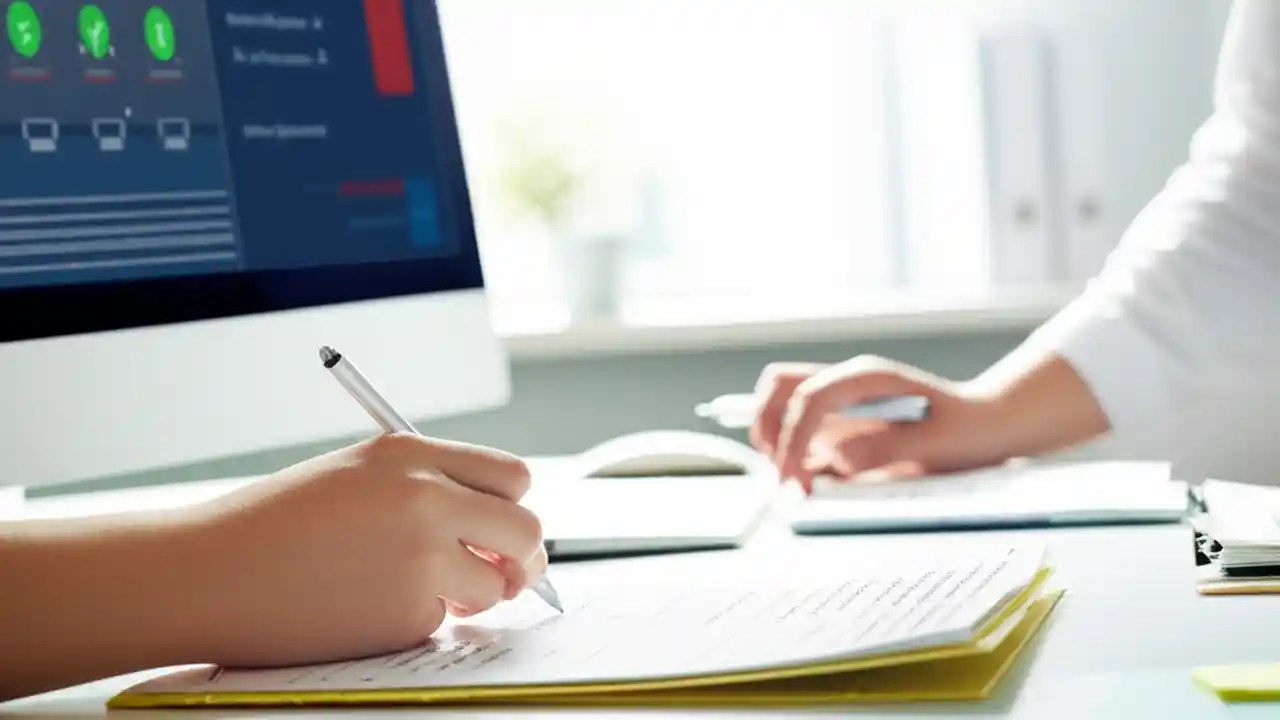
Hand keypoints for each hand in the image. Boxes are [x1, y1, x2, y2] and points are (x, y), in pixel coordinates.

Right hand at [179, 433, 546, 667]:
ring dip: (470, 595)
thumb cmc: (273, 524)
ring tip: (406, 588)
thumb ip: (427, 487)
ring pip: (494, 585)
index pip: (512, 477)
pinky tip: (362, 607)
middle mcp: (427, 499)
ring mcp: (421, 558)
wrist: (208, 573)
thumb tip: (495, 526)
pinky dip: (415, 621)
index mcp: (411, 454)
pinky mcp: (406, 614)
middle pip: (526, 530)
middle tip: (505, 573)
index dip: (512, 507)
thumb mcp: (355, 475)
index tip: (506, 527)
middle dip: (524, 557)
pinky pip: (440, 621)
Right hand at [750, 357, 1009, 491]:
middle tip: (782, 477)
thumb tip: (837, 458)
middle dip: (768, 430)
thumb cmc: (970, 430)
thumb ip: (889, 450)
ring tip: (795, 485)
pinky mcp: (843, 429)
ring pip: (782, 409)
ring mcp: (842, 407)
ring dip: (776, 445)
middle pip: (779, 388)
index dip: (793, 439)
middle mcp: (846, 387)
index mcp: (867, 380)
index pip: (809, 399)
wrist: (989, 428)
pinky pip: (802, 439)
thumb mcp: (939, 443)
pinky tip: (815, 485)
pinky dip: (795, 461)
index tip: (792, 481)